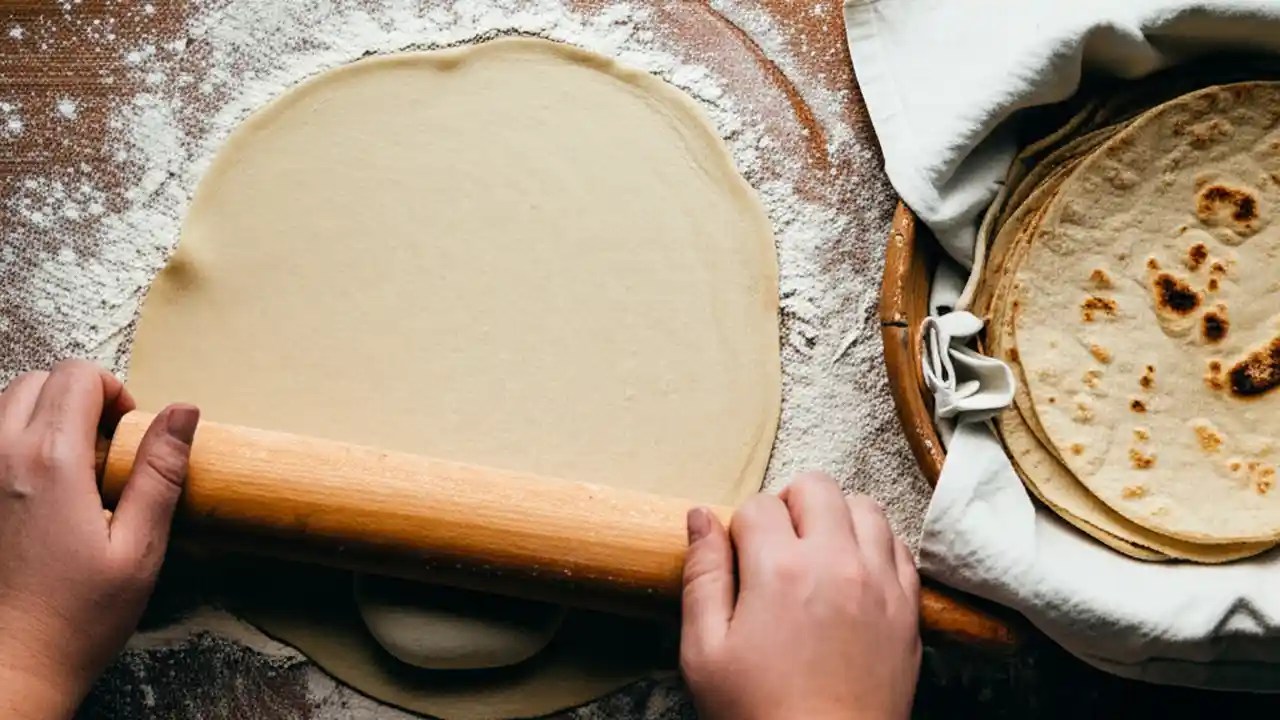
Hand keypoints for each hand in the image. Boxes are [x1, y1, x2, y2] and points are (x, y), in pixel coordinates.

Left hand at [0, 360, 198, 718]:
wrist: (8, 669)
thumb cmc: (75, 619)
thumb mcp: (139, 548)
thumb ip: (160, 472)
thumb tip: (183, 412)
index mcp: (51, 463)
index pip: (77, 376)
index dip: (114, 391)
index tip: (128, 430)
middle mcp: (0, 457)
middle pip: (37, 381)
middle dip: (77, 397)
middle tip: (105, 446)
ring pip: (4, 405)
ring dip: (41, 417)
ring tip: (70, 467)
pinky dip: (12, 443)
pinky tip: (34, 487)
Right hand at [680, 472, 920, 719]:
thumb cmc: (759, 713)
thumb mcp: (705, 652)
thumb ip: (702, 576)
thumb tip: (701, 517)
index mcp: (779, 569)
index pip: (757, 505)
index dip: (740, 529)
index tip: (740, 563)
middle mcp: (837, 562)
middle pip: (817, 487)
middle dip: (789, 506)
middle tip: (775, 548)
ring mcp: (881, 583)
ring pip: (866, 506)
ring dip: (837, 518)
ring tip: (816, 555)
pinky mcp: (908, 608)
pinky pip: (899, 547)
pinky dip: (874, 547)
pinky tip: (851, 576)